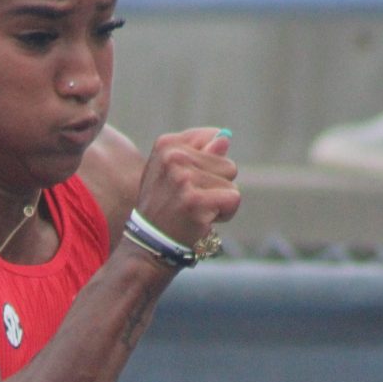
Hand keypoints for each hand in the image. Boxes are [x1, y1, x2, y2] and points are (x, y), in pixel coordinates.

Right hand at [131, 127, 240, 248]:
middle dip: (216, 185)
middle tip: (190, 201)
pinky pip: (233, 199)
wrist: (149, 244)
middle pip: (227, 163)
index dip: (210, 164)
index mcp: (166, 144)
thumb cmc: (166, 208)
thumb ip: (200, 153)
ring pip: (231, 181)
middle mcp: (172, 156)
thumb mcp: (176, 173)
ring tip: (195, 211)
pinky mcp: (194, 200)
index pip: (214, 137)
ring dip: (219, 201)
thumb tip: (224, 137)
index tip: (188, 181)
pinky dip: (225, 214)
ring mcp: (182, 178)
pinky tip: (203, 221)